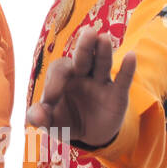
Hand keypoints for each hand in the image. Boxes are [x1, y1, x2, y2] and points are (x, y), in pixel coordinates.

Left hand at [26, 27, 136, 148]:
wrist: (89, 135)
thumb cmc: (65, 121)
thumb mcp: (50, 123)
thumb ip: (40, 118)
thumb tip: (36, 117)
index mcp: (62, 76)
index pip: (59, 72)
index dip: (54, 84)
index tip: (50, 101)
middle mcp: (82, 74)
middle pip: (83, 57)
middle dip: (84, 46)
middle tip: (88, 32)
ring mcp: (101, 83)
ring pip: (102, 64)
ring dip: (103, 52)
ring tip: (104, 38)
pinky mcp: (117, 95)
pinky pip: (123, 80)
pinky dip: (127, 69)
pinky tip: (131, 56)